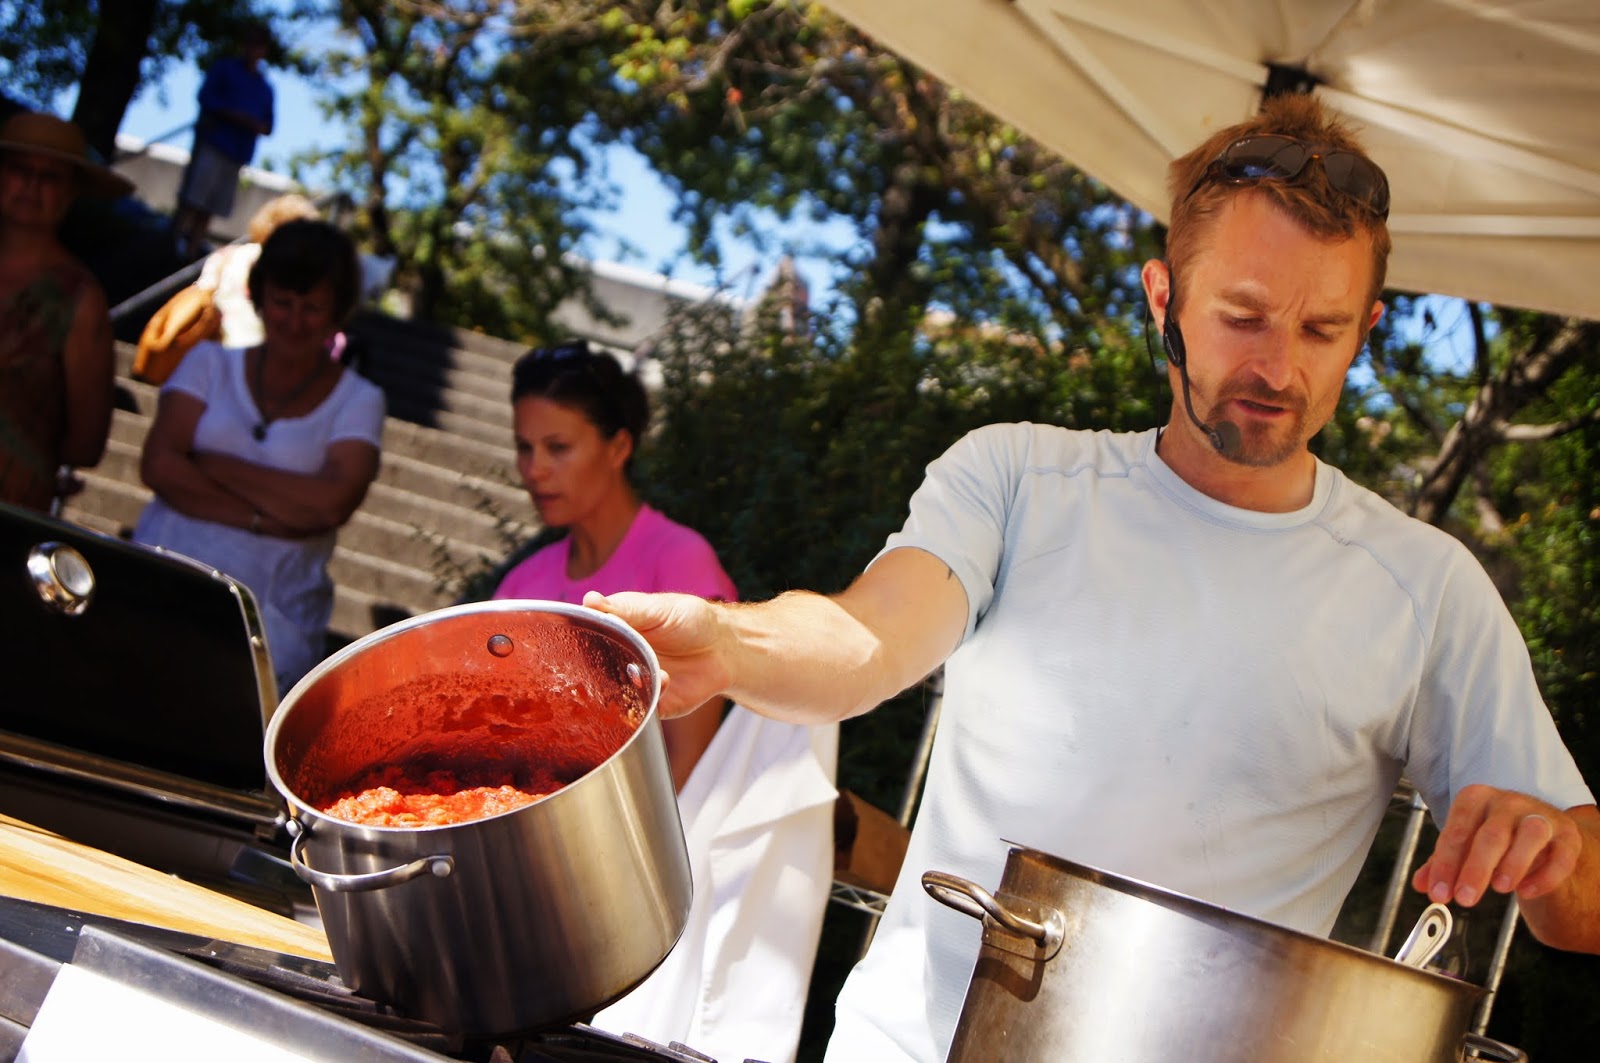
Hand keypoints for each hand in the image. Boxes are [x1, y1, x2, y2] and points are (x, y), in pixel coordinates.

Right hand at [583, 590, 731, 717]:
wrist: (724, 648)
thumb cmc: (691, 620)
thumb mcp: (658, 608)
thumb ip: (625, 610)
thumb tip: (589, 599)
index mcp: (615, 632)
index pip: (586, 639)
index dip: (581, 641)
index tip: (588, 638)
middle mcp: (618, 661)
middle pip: (592, 672)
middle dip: (598, 671)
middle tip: (617, 659)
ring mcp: (634, 685)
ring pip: (613, 696)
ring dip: (625, 686)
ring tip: (645, 670)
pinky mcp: (653, 705)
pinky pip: (641, 713)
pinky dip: (648, 702)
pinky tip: (664, 681)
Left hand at [1412, 784, 1582, 906]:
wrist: (1541, 833)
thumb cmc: (1494, 837)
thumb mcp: (1465, 845)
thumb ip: (1442, 863)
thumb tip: (1421, 885)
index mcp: (1476, 799)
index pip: (1456, 830)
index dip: (1445, 863)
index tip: (1437, 893)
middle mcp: (1508, 802)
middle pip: (1491, 834)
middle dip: (1475, 869)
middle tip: (1464, 899)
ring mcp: (1541, 816)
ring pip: (1530, 836)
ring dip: (1514, 864)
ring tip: (1499, 889)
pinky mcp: (1567, 836)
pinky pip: (1561, 856)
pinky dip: (1545, 876)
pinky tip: (1526, 892)